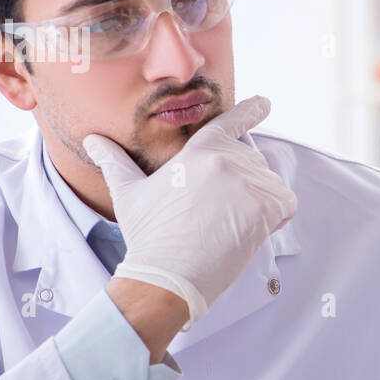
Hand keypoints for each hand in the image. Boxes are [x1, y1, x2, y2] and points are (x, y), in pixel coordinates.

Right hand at [82, 95, 297, 329]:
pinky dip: (276, 216)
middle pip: (251, 163)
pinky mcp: (265, 208)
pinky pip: (286, 204)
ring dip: (258, 203)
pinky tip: (252, 230)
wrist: (165, 275)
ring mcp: (247, 183)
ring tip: (228, 226)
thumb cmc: (147, 236)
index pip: (230, 122)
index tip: (265, 103)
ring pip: (269, 185)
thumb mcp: (128, 193)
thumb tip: (93, 140)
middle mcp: (226, 160)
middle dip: (242, 185)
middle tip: (217, 215)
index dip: (251, 111)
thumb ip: (115, 162)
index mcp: (198, 151)